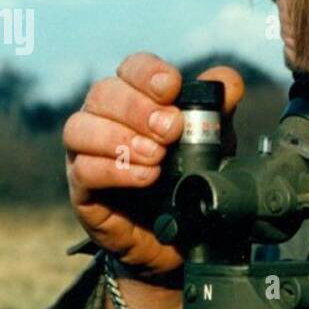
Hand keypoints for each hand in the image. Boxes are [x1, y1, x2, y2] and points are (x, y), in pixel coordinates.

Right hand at [63, 52, 244, 276]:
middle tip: (171, 129)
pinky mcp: (81, 189)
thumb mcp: (213, 145)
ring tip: (156, 157)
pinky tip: (145, 177)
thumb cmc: (187, 181)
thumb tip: (228, 82)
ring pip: (81, 128)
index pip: (130, 69)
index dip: (147, 73)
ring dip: (120, 137)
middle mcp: (103, 119)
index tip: (172, 86)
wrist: (176, 239)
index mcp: (134, 99)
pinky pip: (83, 170)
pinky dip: (114, 170)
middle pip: (103, 94)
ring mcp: (85, 153)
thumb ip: (219, 112)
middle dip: (138, 108)